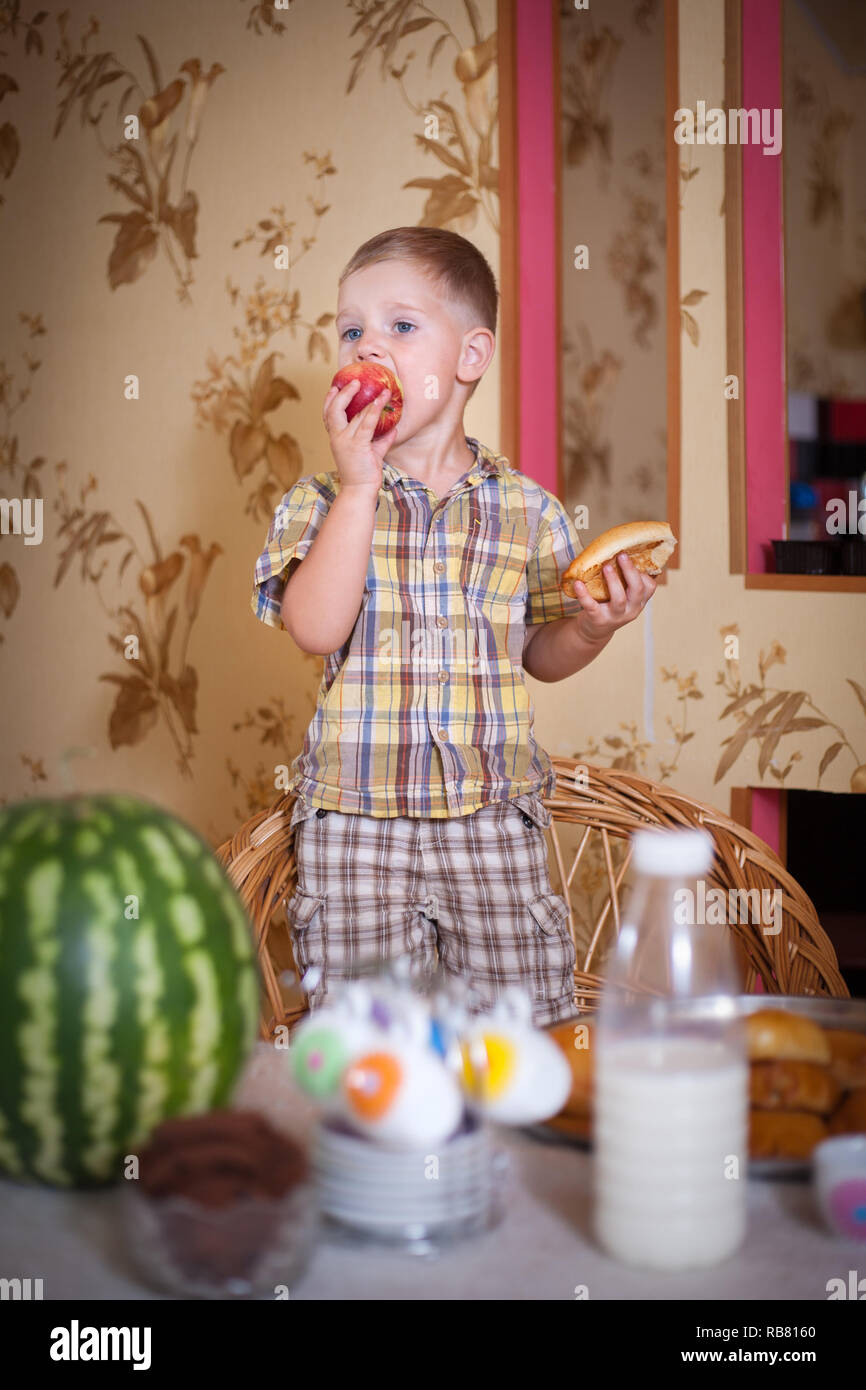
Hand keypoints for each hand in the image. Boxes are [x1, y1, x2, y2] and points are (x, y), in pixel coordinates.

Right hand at [322, 378, 397, 494]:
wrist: (360, 490)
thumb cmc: (364, 473)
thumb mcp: (372, 453)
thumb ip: (381, 441)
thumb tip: (393, 429)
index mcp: (336, 438)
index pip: (327, 415)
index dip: (329, 400)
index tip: (335, 387)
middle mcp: (337, 438)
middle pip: (333, 410)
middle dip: (342, 394)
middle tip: (354, 382)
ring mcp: (346, 441)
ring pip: (354, 415)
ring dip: (368, 400)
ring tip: (381, 390)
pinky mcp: (358, 445)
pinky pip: (366, 423)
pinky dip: (375, 411)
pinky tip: (383, 401)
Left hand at [571, 552, 657, 642]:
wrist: (593, 632)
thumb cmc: (609, 606)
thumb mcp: (623, 597)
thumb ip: (625, 581)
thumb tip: (619, 550)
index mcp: (638, 602)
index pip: (649, 587)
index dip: (644, 573)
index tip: (635, 560)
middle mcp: (631, 610)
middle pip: (637, 590)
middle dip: (630, 571)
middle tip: (621, 555)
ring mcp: (615, 616)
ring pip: (619, 598)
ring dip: (613, 581)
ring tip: (606, 567)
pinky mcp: (597, 619)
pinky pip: (591, 606)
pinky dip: (584, 594)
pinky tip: (578, 583)